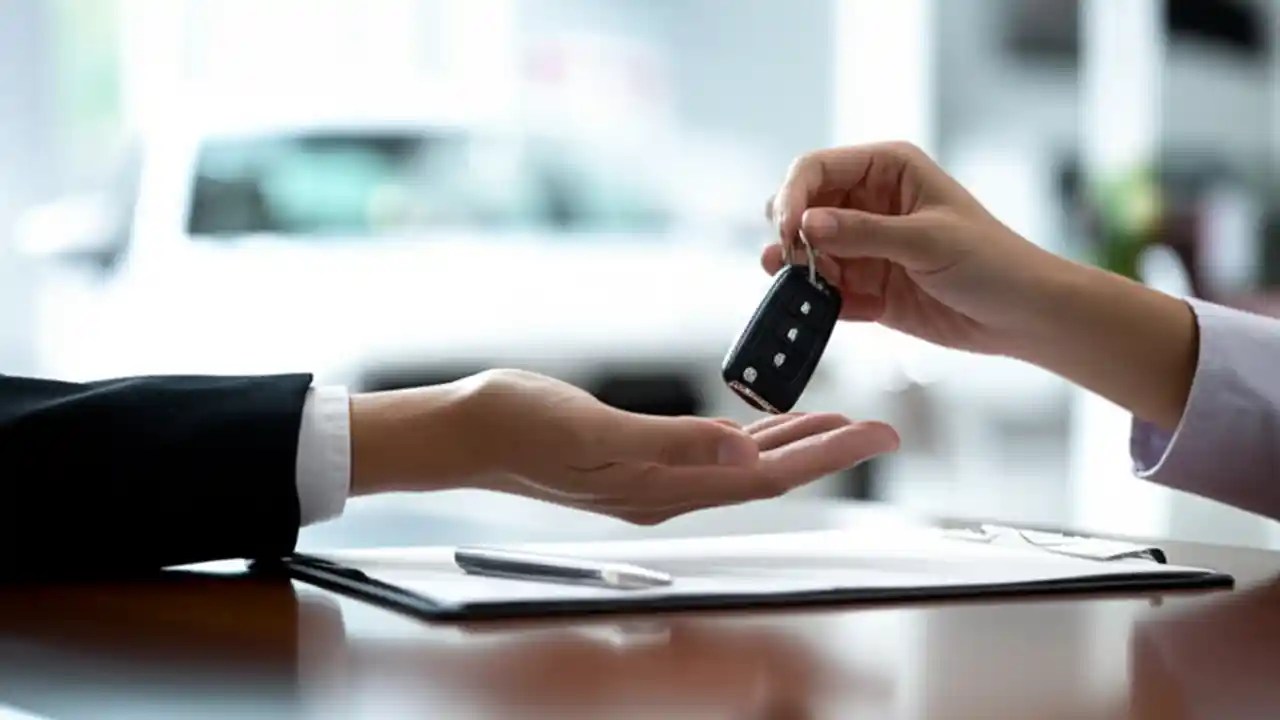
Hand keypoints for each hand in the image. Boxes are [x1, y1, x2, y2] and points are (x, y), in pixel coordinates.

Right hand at [350, 369, 898, 523]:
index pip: (766, 475)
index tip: (877, 435)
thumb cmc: (518, 428)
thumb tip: (741, 450)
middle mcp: (666, 489)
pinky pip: (711, 448)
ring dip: (794, 444)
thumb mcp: (593, 432)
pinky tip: (758, 424)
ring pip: (743, 462)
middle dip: (828, 451)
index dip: (827, 457)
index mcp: (663, 485)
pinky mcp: (635, 457)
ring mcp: (651, 476)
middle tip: (880, 428)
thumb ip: (670, 444)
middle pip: (767, 472)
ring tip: (838, 424)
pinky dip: (748, 435)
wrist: (465, 432)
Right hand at [764, 142, 1196, 429]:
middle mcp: (868, 203)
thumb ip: (864, 233)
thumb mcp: (928, 241)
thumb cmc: (993, 261)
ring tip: (792, 283)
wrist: (1024, 316)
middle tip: (788, 258)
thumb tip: (807, 224)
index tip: (787, 229)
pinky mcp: (866, 288)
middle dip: (788, 230)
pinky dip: (812, 300)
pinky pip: (824, 290)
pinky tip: (813, 309)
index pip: (816, 168)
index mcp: (886, 169)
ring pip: (806, 251)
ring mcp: (864, 246)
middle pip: (802, 207)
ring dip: (794, 267)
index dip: (792, 195)